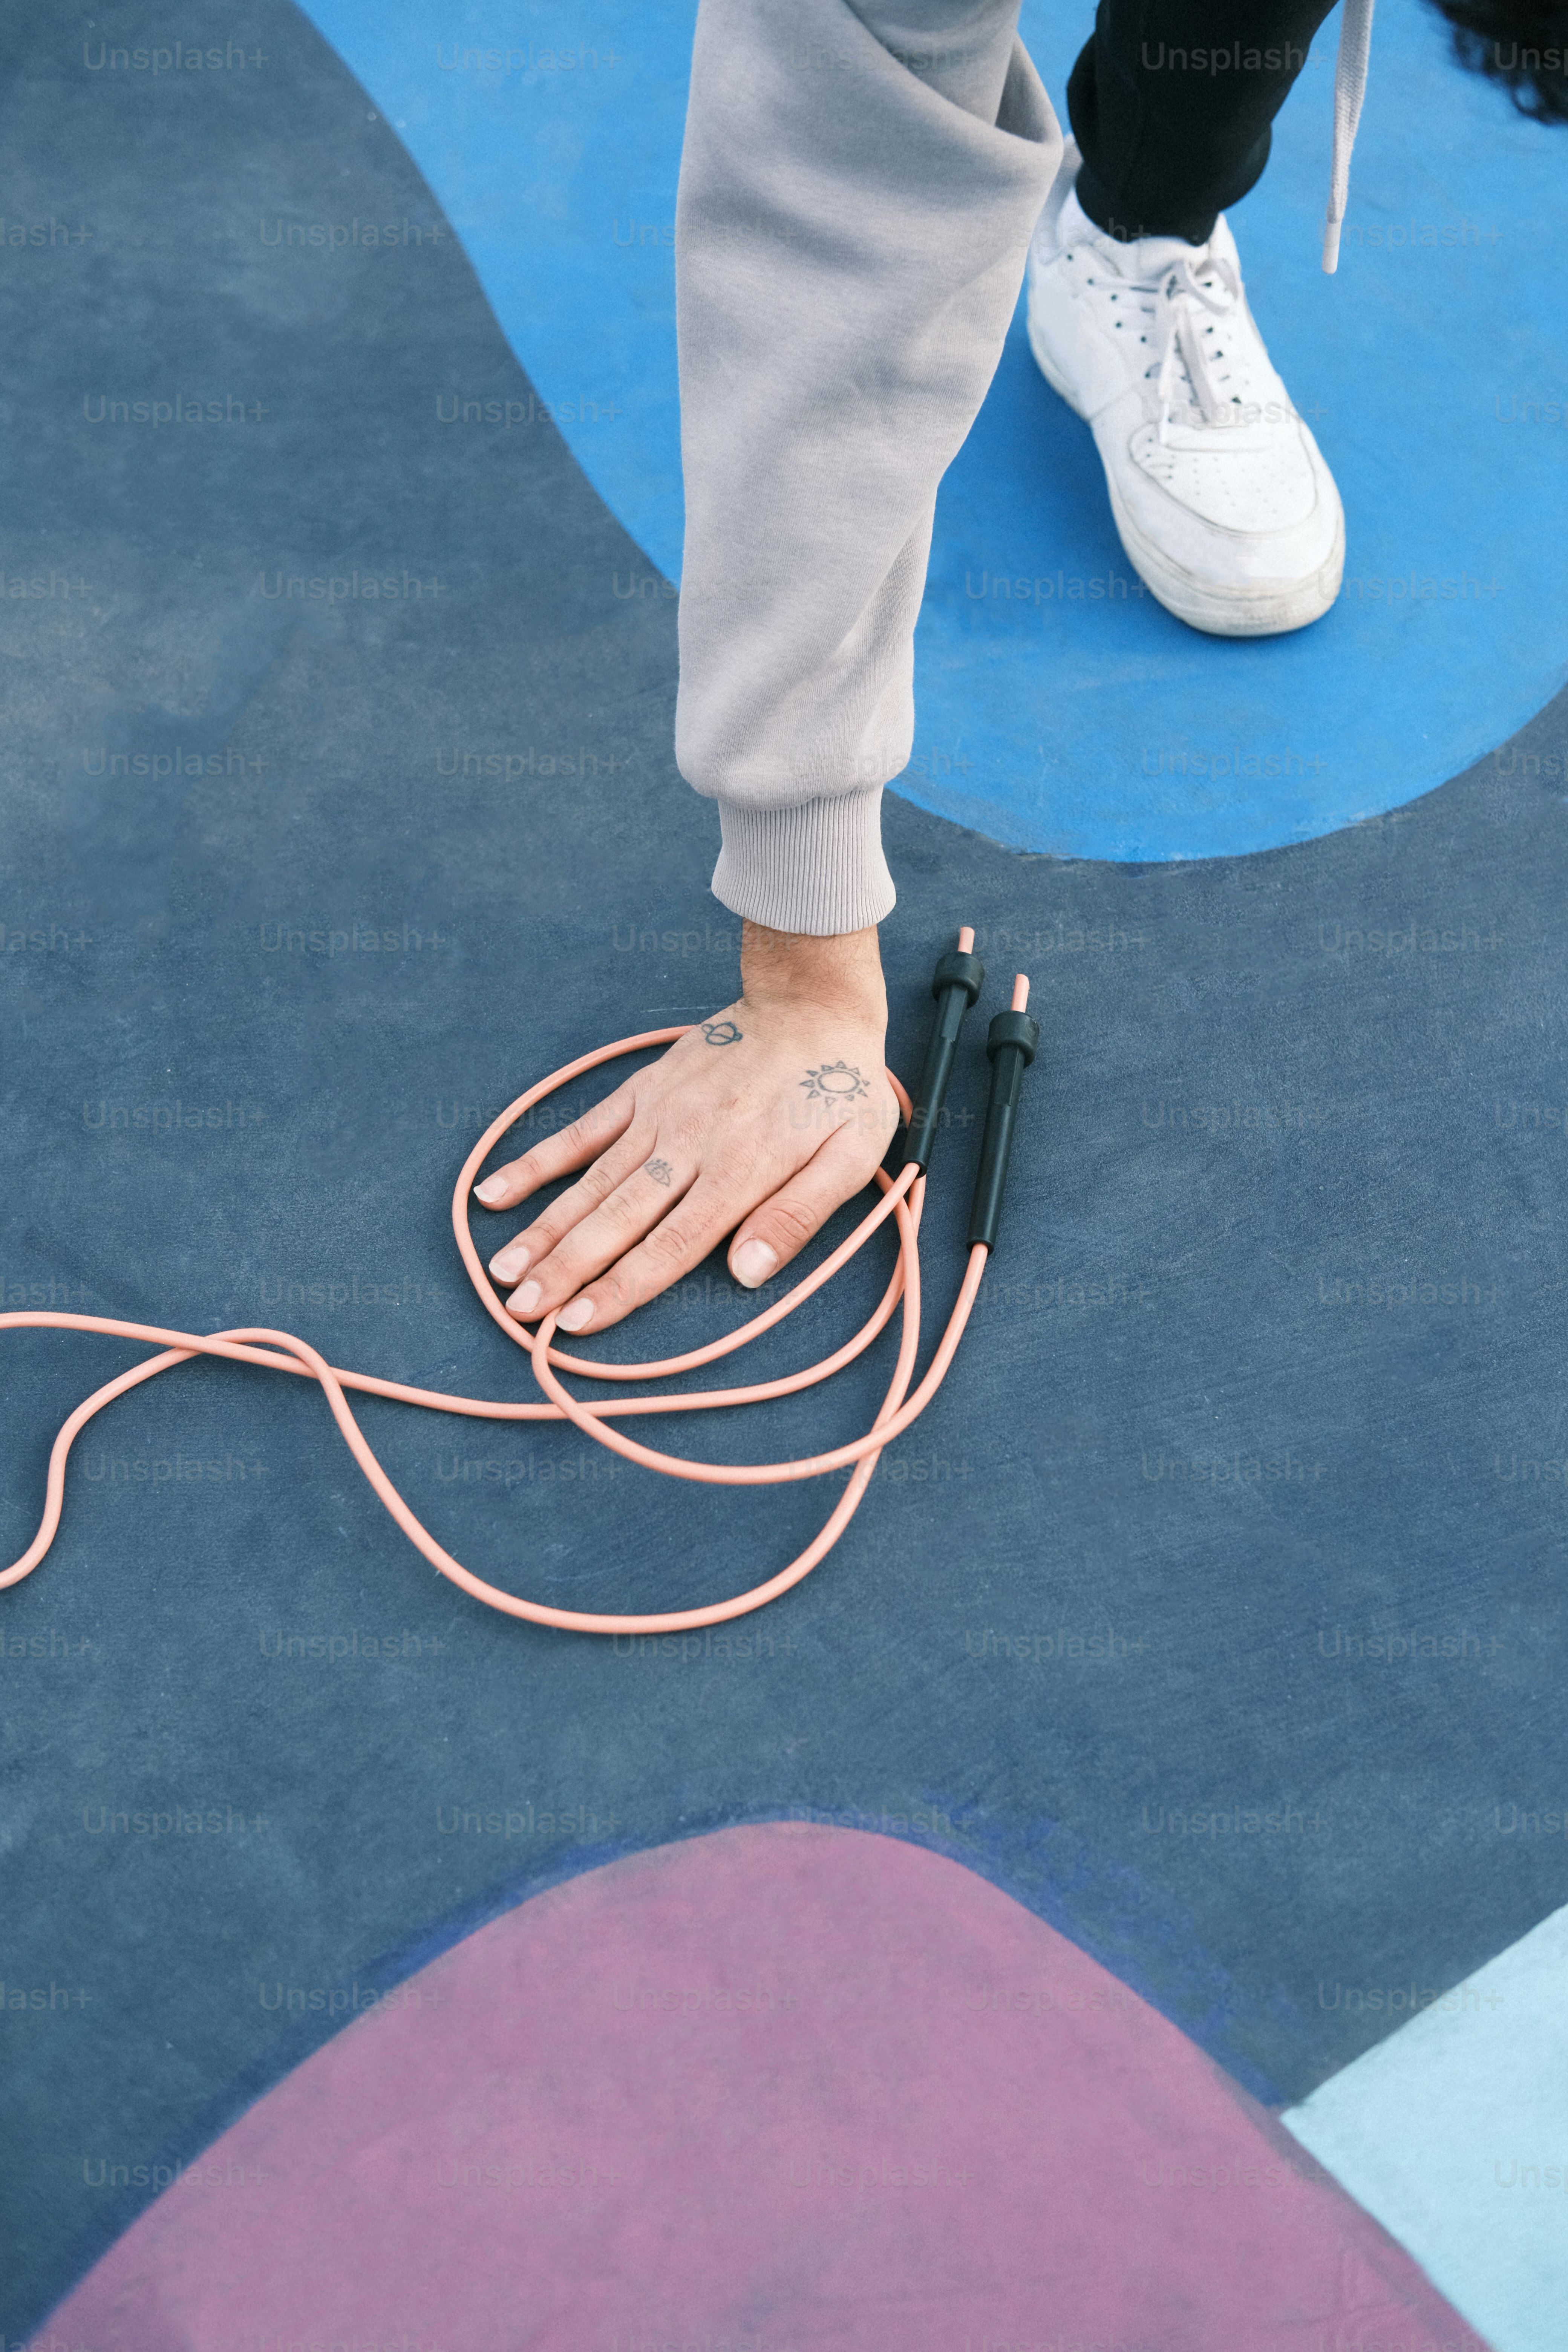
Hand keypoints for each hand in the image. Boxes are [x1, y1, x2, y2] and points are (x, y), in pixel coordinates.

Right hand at [473, 921, 899, 1335]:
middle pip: (616, 1220)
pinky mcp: (641, 1092)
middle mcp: (687, 1147)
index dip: (621, 1288)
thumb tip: (747, 1274)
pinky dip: (536, 1162)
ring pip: (590, 1183)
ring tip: (501, 1271)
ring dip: (543, 1229)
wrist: (810, 1005)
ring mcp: (656, 1117)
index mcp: (739, 1172)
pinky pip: (580, 1131)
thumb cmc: (838, 1090)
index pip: (670, 1246)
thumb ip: (799, 1215)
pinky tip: (496, 1193)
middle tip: (521, 1310)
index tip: (577, 1324)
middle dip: (564, 1269)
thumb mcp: (851, 1157)